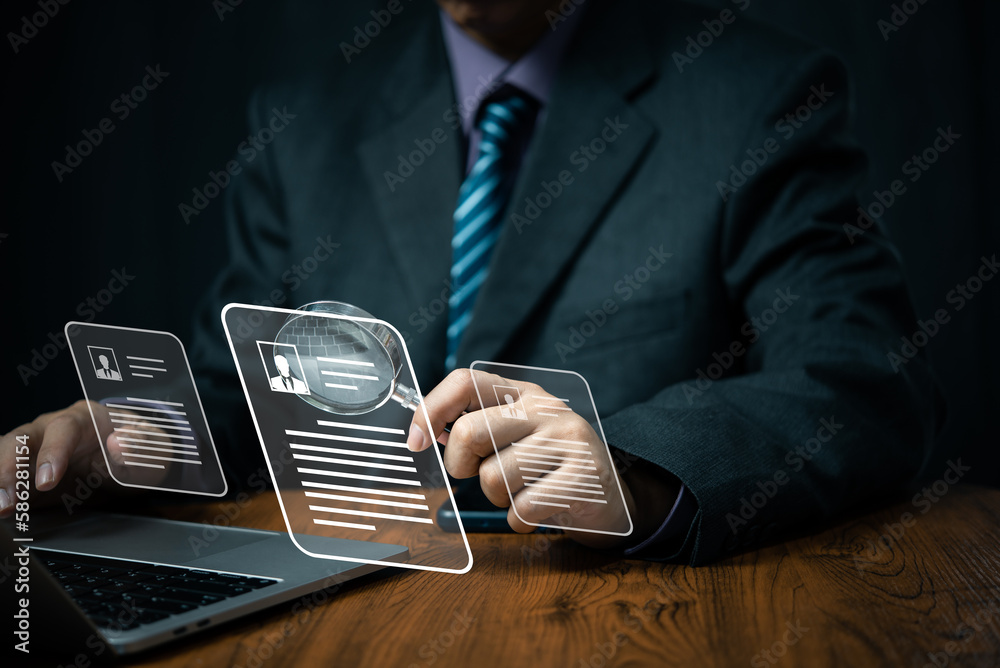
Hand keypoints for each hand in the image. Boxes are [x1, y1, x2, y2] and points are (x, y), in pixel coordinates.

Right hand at [0, 400, 166, 516]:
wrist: (134, 460)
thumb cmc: (140, 448)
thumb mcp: (150, 447)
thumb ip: (138, 445)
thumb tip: (119, 443)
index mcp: (86, 417)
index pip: (63, 428)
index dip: (52, 453)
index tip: (46, 480)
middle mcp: (53, 427)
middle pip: (23, 438)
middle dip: (10, 466)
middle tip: (9, 498)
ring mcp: (36, 449)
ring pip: (7, 454)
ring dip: (0, 481)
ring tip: (2, 507)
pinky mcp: (29, 473)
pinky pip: (9, 478)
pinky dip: (2, 490)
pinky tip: (2, 508)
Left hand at [407, 370, 679, 548]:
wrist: (614, 495)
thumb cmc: (552, 465)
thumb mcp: (520, 432)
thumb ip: (480, 425)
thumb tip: (425, 432)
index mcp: (523, 393)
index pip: (465, 381)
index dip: (430, 409)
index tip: (416, 440)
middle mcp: (545, 409)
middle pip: (470, 432)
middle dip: (460, 466)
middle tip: (473, 475)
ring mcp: (566, 441)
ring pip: (493, 477)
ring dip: (497, 497)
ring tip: (520, 492)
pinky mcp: (581, 478)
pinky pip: (522, 507)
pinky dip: (520, 520)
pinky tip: (537, 511)